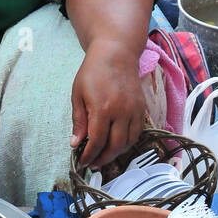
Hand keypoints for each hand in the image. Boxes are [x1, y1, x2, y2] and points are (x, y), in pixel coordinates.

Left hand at [70, 40, 145, 167]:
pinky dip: (128, 142)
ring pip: (129, 142)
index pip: (97, 141)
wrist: (116, 53)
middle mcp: (121, 111)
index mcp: (102, 108)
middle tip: (94, 164)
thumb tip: (75, 143)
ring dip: (116, 153)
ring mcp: (134, 110)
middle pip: (115, 146)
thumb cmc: (93, 71)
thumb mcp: (77, 94)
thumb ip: (78, 121)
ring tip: (104, 156)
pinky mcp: (142, 108)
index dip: (89, 155)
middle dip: (103, 159)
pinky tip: (117, 143)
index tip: (83, 161)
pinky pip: (137, 132)